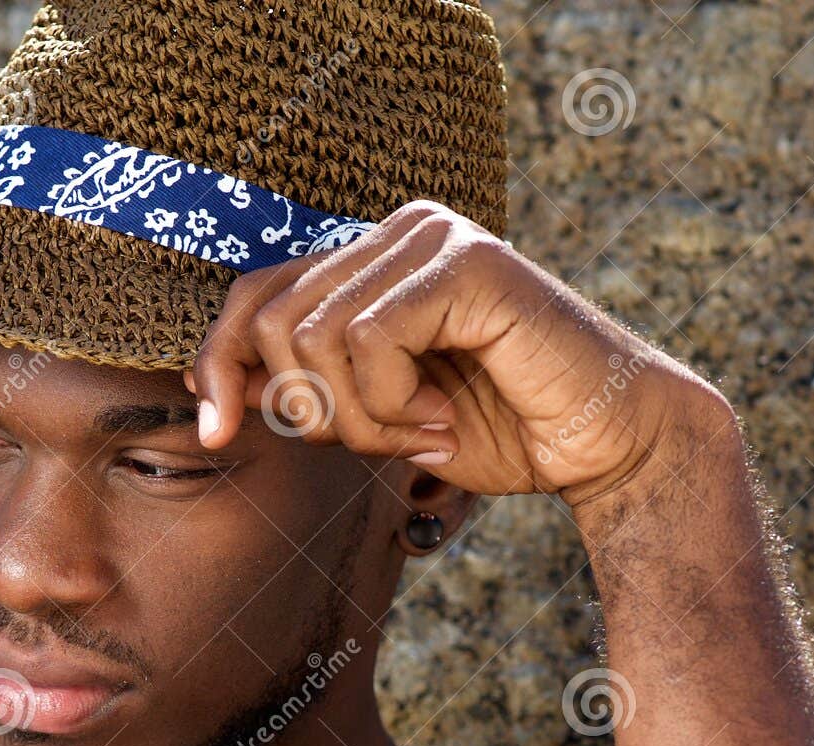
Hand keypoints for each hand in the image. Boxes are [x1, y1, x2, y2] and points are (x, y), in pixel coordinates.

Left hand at [187, 200, 727, 507]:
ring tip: (424, 433)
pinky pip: (371, 339)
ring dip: (362, 417)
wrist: (600, 444)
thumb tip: (212, 394)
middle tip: (386, 442)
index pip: (255, 296)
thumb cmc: (495, 429)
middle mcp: (396, 233)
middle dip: (314, 410)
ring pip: (316, 337)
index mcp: (370, 262)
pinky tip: (444, 418)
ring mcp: (432, 237)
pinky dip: (393, 403)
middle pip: (275, 322)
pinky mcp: (465, 261)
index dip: (219, 362)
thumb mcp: (373, 415)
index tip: (215, 430)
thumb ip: (306, 389)